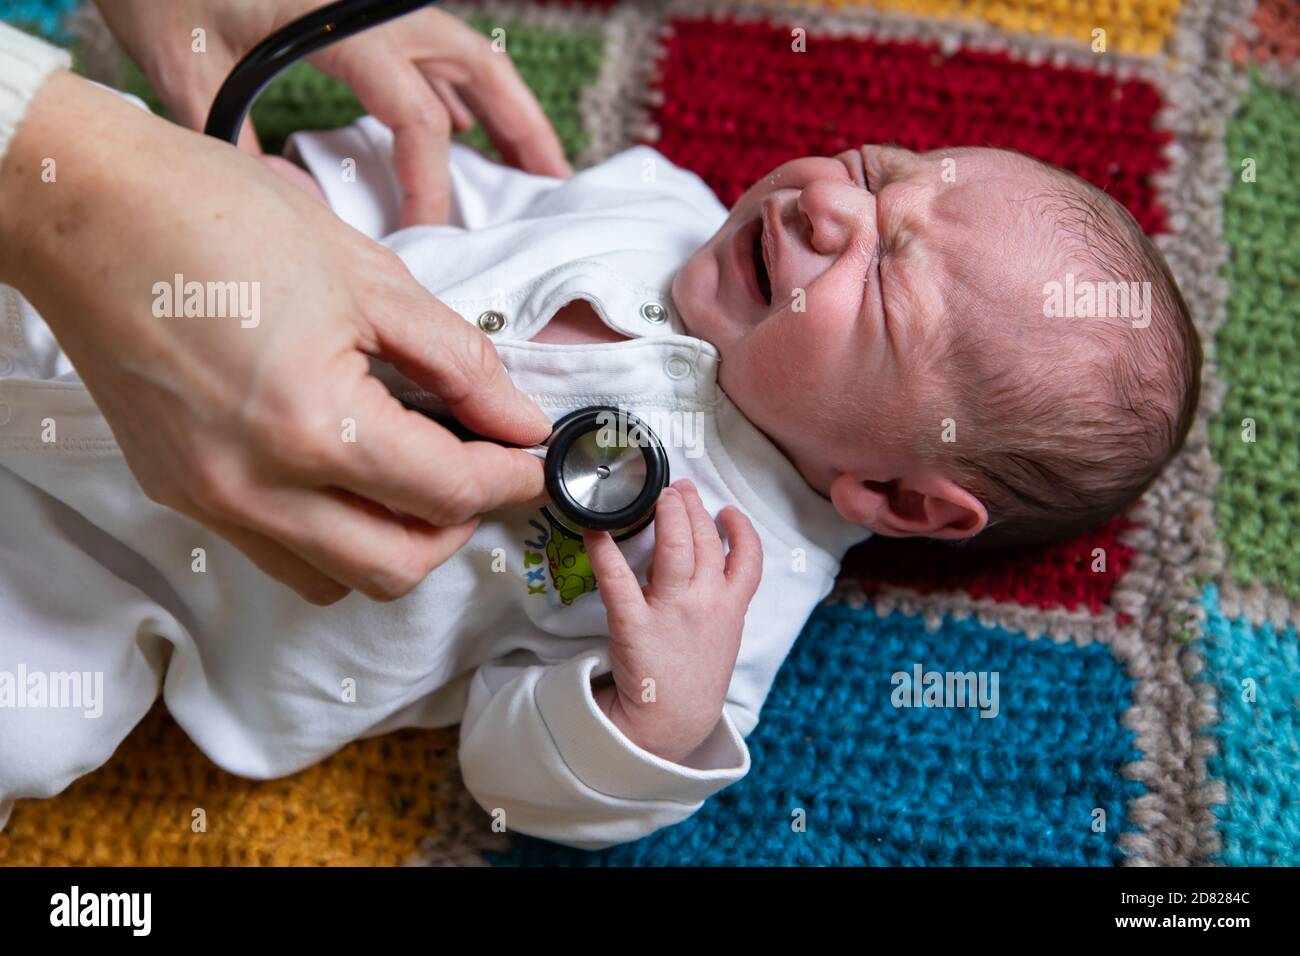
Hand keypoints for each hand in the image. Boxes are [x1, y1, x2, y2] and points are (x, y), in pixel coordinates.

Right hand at [0, 72, 551, 603]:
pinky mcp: (180, 495)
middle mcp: (255, 489)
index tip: (536, 460)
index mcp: (312, 427)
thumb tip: (519, 419)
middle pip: (397, 568)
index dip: (510, 479)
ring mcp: (210, 501)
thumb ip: (458, 360)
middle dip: (458, 526)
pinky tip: (348, 471)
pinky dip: (333, 533)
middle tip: (483, 470)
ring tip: (416, 475)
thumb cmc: (216, 220)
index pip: (446, 491)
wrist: (84, 210)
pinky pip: (279, 553)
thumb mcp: (367, 277)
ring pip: (336, 579)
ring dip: (395, 544)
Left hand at [95, 0, 571, 224]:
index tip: (426, 233)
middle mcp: (373, 12)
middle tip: (554, 183)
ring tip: (534, 160)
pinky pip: (431, 52)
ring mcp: (373, 7)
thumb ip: (241, 145)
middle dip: (523, 130)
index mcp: (341, 28)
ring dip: (506, 109)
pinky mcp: (359, 10)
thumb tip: (291, 204)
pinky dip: (459, 92)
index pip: (418, 119)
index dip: (430, 184)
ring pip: (466, 57)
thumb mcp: (188, 73)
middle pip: (478, 72)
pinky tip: (465, 129)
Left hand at [584, 480, 762, 762]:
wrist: (672, 725)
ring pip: (676, 548)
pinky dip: (606, 553)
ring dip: (668, 515)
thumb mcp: (723, 639)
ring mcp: (672, 612)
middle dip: (692, 508)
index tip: (724, 510)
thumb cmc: (694, 678)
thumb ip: (721, 602)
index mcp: (732, 608)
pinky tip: (595, 532)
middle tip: (677, 489)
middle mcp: (707, 603)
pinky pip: (619, 581)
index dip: (739, 528)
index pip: (747, 558)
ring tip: (659, 496)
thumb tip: (710, 567)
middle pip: (706, 541)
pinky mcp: (635, 625)